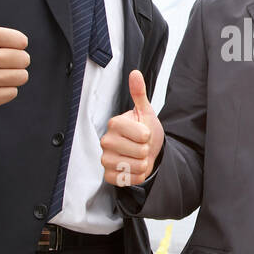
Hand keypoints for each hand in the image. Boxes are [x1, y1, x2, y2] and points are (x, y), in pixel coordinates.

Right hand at [99, 70, 163, 186]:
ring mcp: (105, 159)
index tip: (143, 133)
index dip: (148, 135)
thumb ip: (139, 93)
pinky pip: (131, 180)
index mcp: (114, 123)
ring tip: (137, 156)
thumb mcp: (146, 112)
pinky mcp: (108, 176)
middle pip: (141, 152)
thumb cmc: (144, 131)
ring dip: (143, 163)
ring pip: (137, 166)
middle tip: (140, 146)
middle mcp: (106, 141)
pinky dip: (137, 176)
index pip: (143, 135)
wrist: (143, 152)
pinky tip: (132, 167)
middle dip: (146, 151)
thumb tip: (135, 73)